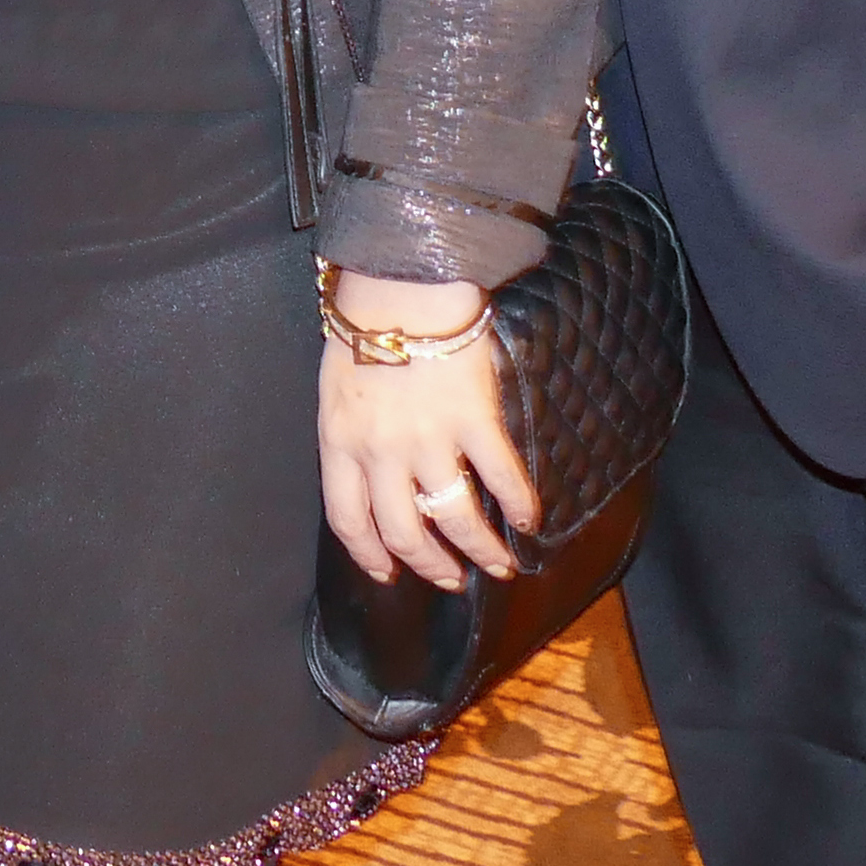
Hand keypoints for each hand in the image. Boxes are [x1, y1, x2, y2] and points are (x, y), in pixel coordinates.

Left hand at [320, 273, 536, 592]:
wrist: (400, 285)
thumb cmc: (363, 327)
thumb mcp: (337, 389)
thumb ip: (352, 435)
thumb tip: (374, 475)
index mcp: (339, 442)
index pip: (349, 519)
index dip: (369, 555)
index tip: (387, 574)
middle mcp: (381, 452)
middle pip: (403, 531)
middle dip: (429, 566)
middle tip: (451, 580)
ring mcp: (428, 440)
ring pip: (454, 517)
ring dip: (480, 550)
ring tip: (500, 565)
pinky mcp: (473, 421)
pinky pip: (500, 477)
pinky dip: (518, 505)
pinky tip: (528, 519)